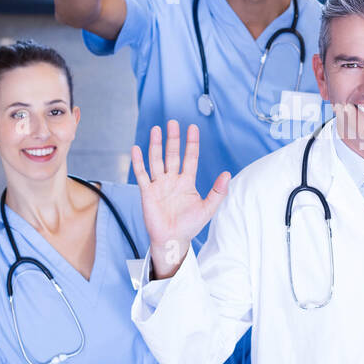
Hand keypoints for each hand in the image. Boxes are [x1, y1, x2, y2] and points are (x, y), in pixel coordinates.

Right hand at [131, 120, 230, 277]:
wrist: (173, 240)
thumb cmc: (190, 225)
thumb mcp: (208, 208)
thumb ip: (218, 192)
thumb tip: (227, 174)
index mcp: (187, 182)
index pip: (190, 158)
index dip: (191, 143)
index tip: (193, 128)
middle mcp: (172, 180)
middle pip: (172, 154)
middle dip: (173, 139)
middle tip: (173, 123)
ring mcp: (159, 185)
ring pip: (156, 160)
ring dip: (156, 145)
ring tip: (156, 129)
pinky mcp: (147, 192)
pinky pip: (142, 174)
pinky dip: (138, 162)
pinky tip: (136, 148)